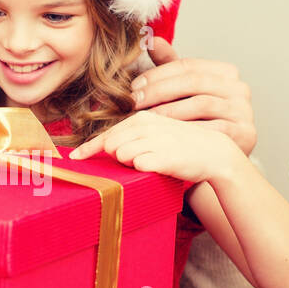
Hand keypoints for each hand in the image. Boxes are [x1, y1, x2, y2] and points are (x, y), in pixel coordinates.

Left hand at [68, 110, 236, 182]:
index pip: (107, 134)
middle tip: (138, 161)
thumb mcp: (156, 134)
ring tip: (150, 163)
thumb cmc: (182, 147)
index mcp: (142, 118)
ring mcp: (152, 139)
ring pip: (120, 155)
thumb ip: (131, 137)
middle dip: (116, 157)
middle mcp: (145, 125)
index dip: (88, 148)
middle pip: (109, 145)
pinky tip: (157, 167)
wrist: (214, 154)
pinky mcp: (161, 156)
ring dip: (129, 164)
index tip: (74, 158)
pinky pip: (137, 166)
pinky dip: (143, 169)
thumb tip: (105, 147)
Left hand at [131, 36, 256, 156]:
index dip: (158, 74)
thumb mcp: (184, 93)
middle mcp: (240, 88)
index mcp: (226, 72)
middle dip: (160, 91)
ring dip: (169, 111)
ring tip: (146, 119)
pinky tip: (164, 136)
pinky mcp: (245, 134)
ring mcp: (244, 110)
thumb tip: (151, 39)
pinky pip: (210, 129)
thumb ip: (169, 66)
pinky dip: (185, 131)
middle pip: (194, 82)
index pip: (188, 65)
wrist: (221, 158)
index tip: (133, 86)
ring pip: (201, 103)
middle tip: (134, 102)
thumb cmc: (198, 121)